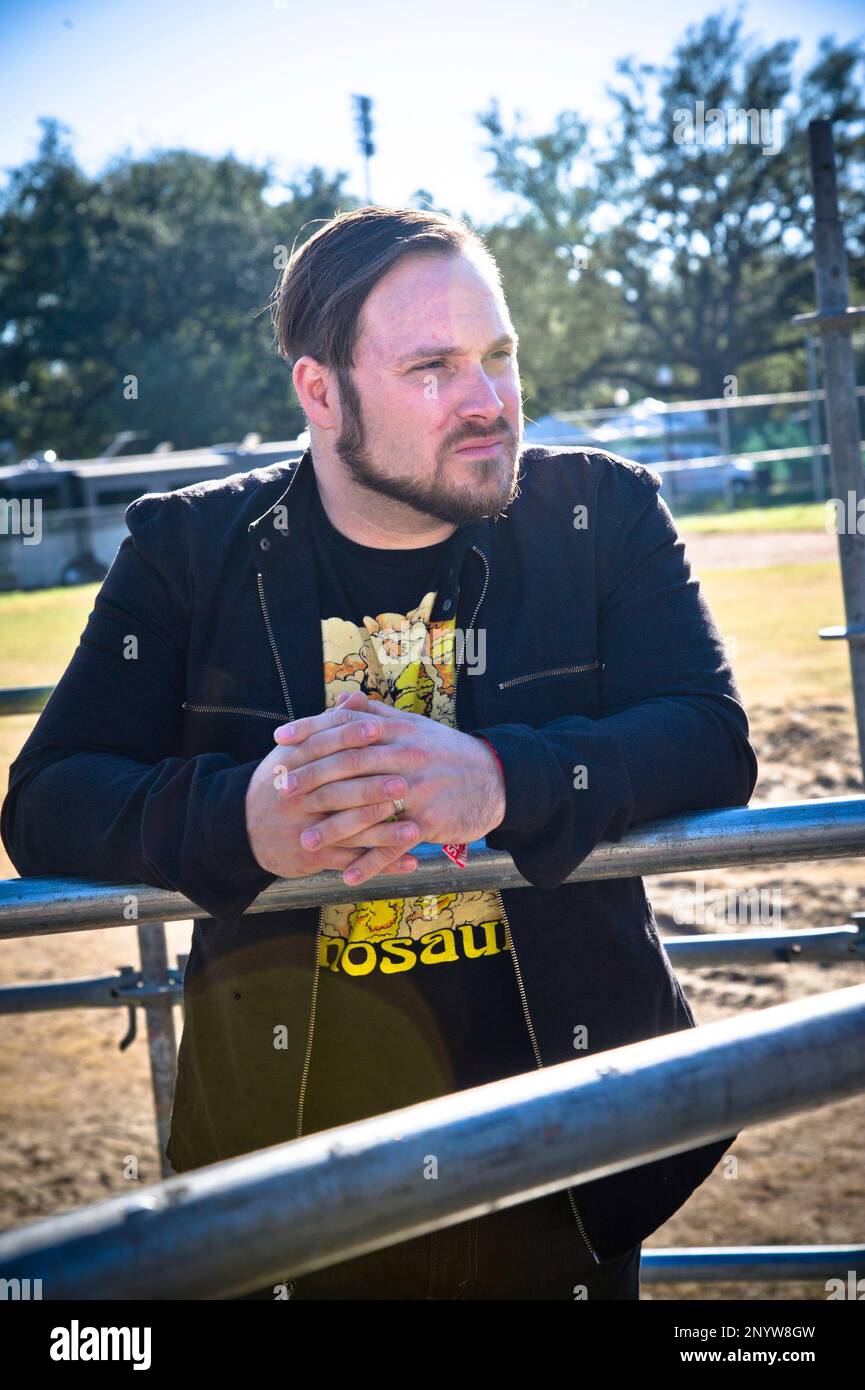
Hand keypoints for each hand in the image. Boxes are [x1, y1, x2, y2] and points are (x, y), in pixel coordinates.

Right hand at [245, 697, 421, 884]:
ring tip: (416, 829)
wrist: (243, 827)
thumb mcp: (295, 751)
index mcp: (294, 765)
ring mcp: (305, 829)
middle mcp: (298, 797)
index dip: (350, 737)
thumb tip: (357, 696)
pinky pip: (351, 861)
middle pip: (336, 791)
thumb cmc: (282, 780)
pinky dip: (382, 863)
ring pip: (347, 830)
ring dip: (383, 833)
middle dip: (371, 789)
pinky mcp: (313, 856)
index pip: (322, 747)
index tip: (379, 729)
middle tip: (404, 784)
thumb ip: (328, 726)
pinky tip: (410, 861)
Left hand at [272, 688, 506, 885]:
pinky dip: (371, 862)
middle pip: (351, 766)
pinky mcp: (430, 822)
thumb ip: (377, 716)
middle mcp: (406, 757)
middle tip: (281, 790)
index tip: (279, 740)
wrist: (496, 780)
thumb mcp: (416, 727)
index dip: (310, 731)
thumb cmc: (449, 753)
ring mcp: (418, 791)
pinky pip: (394, 845)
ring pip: (369, 811)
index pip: (346, 727)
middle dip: (312, 778)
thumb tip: (343, 699)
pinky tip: (347, 875)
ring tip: (305, 842)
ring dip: (334, 829)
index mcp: (399, 732)